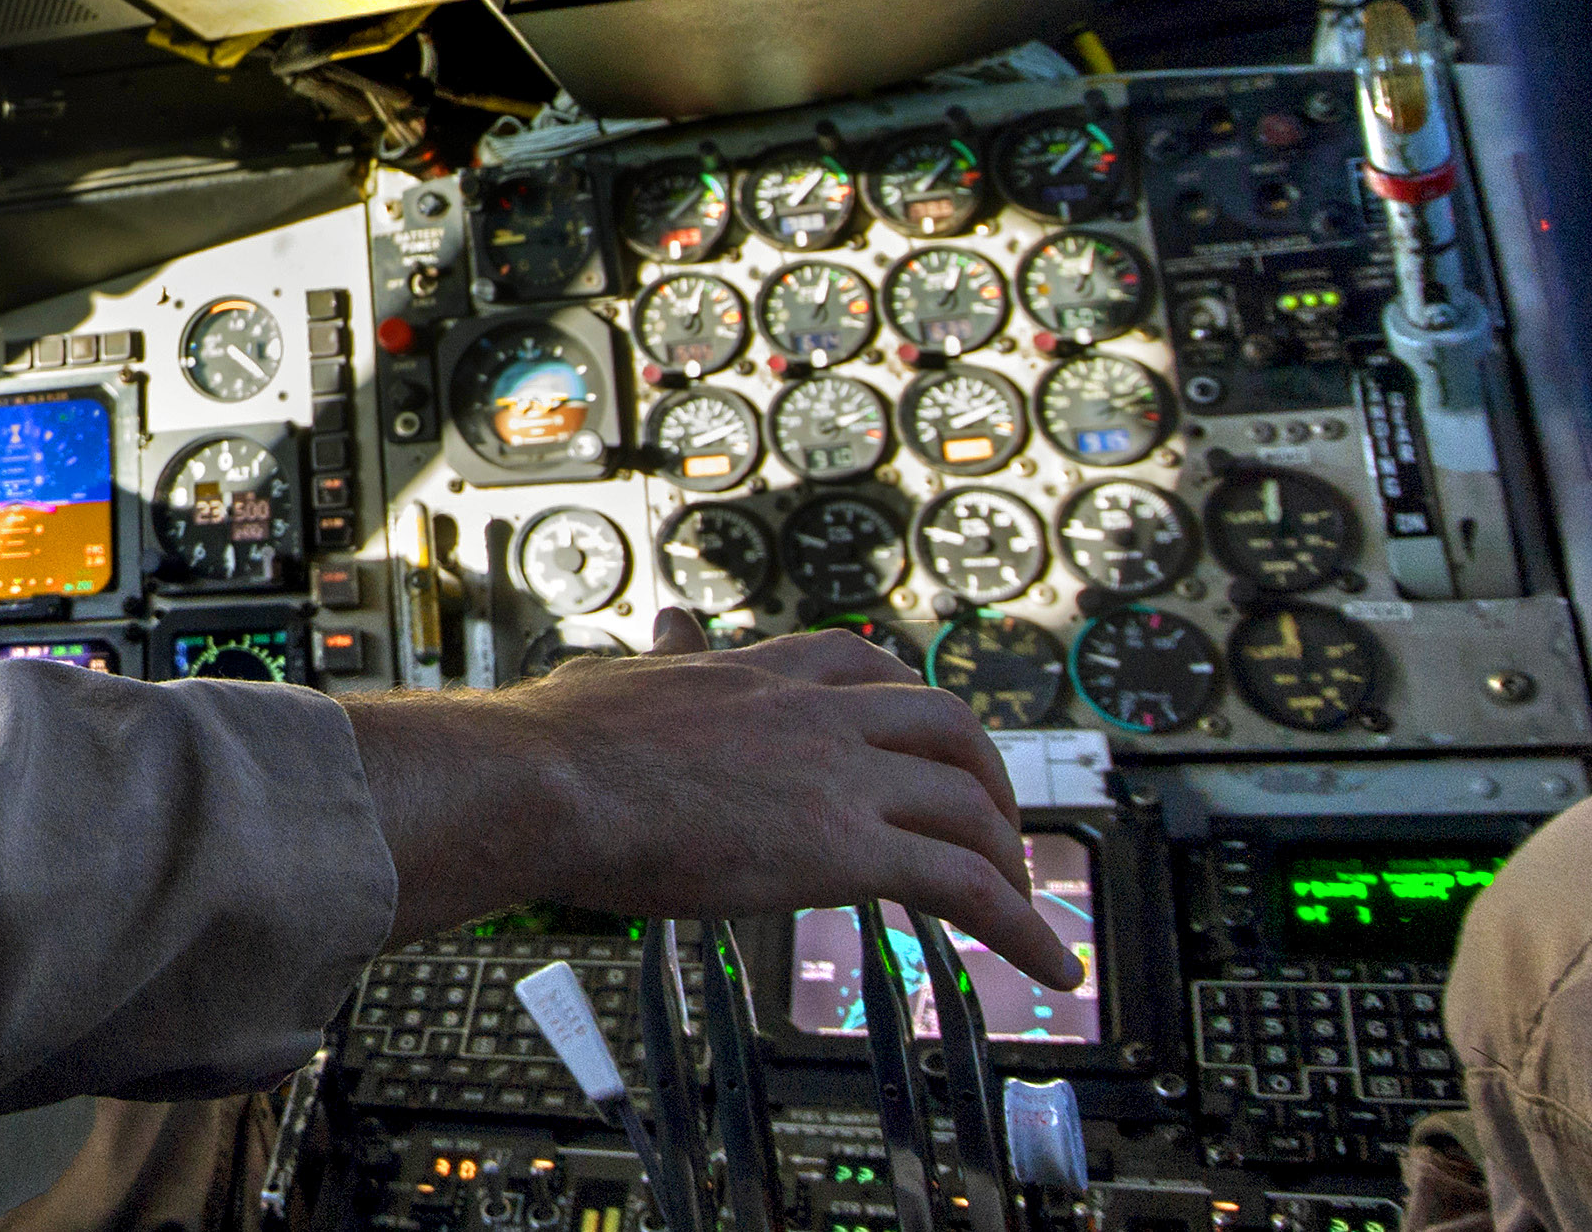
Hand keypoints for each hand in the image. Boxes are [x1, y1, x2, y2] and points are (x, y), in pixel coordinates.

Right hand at [340, 609, 1080, 988]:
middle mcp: (814, 712)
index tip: (924, 740)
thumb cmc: (557, 745)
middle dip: (987, 777)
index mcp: (759, 672)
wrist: (544, 781)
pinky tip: (1047, 963)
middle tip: (992, 828)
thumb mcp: (624, 680)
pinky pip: (967, 885)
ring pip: (971, 802)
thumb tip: (665, 628)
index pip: (866, 665)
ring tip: (1022, 904)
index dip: (912, 704)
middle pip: (947, 723)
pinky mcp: (846, 847)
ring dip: (1010, 856)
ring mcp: (838, 775)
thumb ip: (666, 661)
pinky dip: (1023, 925)